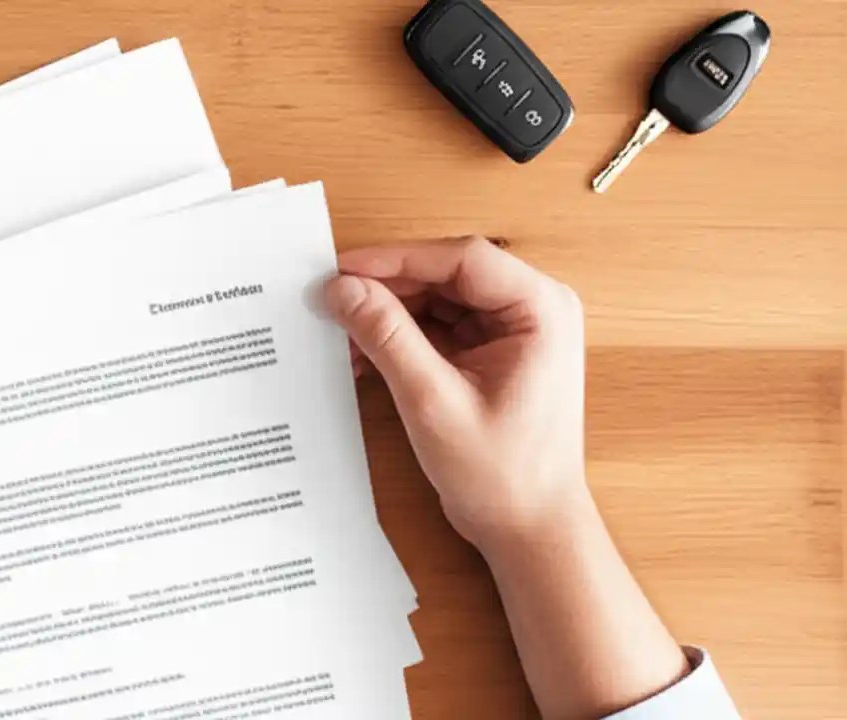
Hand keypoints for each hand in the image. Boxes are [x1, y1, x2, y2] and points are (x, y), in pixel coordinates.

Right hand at [324, 237, 586, 551]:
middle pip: (447, 274)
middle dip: (389, 288)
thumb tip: (344, 290)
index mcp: (541, 310)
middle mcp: (535, 309)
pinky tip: (364, 355)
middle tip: (334, 299)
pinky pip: (441, 327)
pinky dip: (403, 337)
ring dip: (391, 314)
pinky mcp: (495, 352)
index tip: (343, 269)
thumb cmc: (504, 476)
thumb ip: (388, 338)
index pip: (461, 260)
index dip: (397, 259)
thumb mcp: (434, 402)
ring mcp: (515, 331)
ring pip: (439, 298)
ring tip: (343, 334)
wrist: (530, 529)